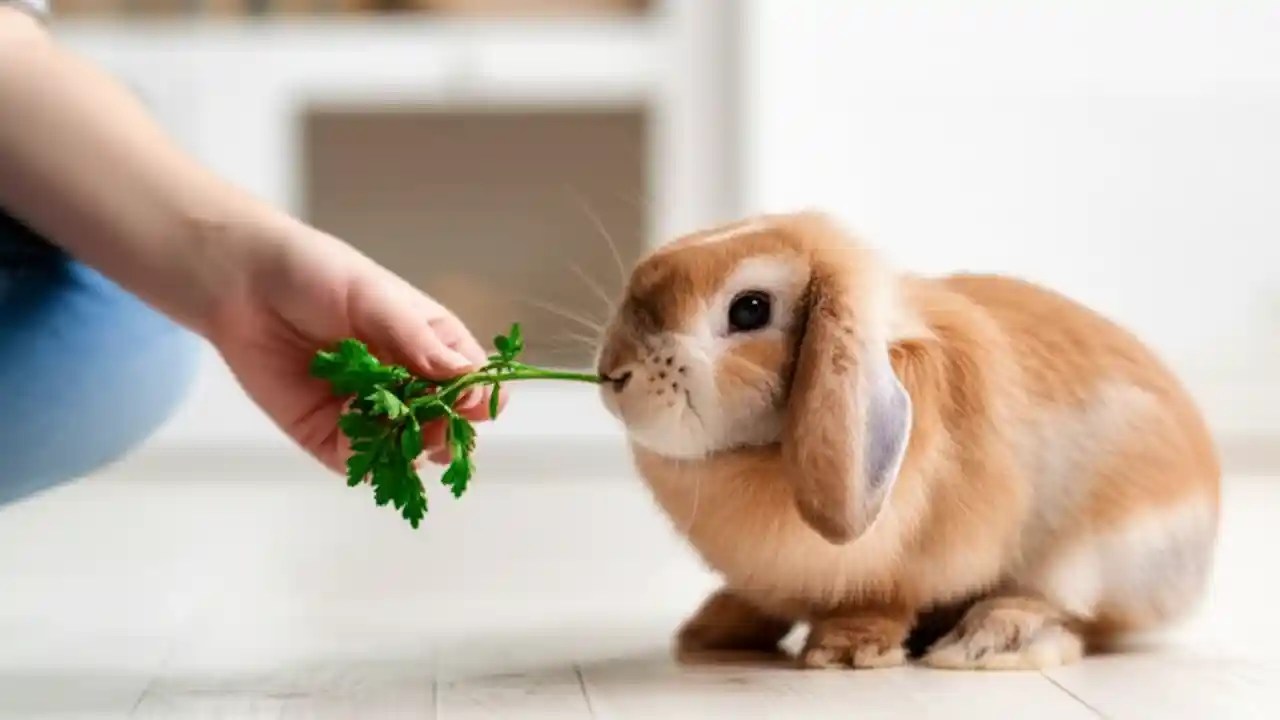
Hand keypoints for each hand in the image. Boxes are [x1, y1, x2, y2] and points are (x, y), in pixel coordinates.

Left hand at [209, 218, 499, 470]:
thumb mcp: (374, 298)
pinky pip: (360, 460)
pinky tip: (358, 438)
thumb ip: (417, 341)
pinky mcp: (330, 433)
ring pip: (408, 450)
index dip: (478, 396)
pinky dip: (366, 458)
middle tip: (434, 426)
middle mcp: (407, 382)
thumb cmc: (314, 273)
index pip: (474, 381)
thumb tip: (466, 376)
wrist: (242, 284)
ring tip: (400, 437)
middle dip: (447, 431)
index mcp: (431, 345)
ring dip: (410, 450)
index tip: (469, 402)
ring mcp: (371, 411)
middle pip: (448, 424)